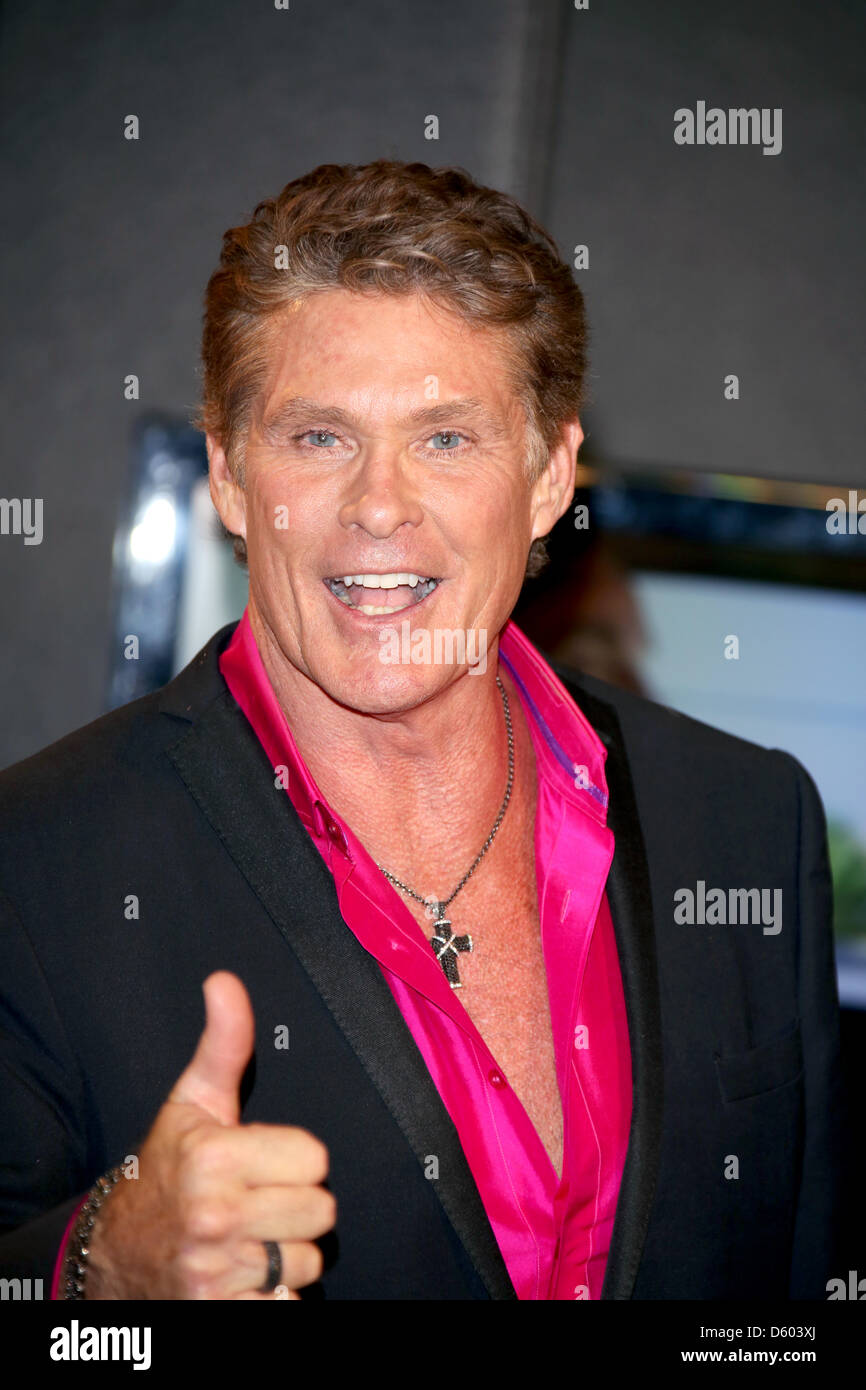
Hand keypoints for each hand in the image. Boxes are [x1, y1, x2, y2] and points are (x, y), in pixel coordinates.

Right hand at [83, 971, 334, 1298]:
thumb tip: (225, 982)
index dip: (296, 1159)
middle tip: (260, 1199)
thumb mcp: (192, 1102)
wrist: (118, 1249)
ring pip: (307, 1262)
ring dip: (286, 1253)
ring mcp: (217, 1270)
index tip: (266, 1161)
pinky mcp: (219, 1311)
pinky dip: (273, 1294)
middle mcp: (216, 1215)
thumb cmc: (165, 1168)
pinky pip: (287, 1305)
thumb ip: (224, 1043)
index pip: (316, 1159)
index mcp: (216, 1158)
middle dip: (296, 1206)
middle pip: (320, 1211)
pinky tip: (245, 1273)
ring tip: (251, 1235)